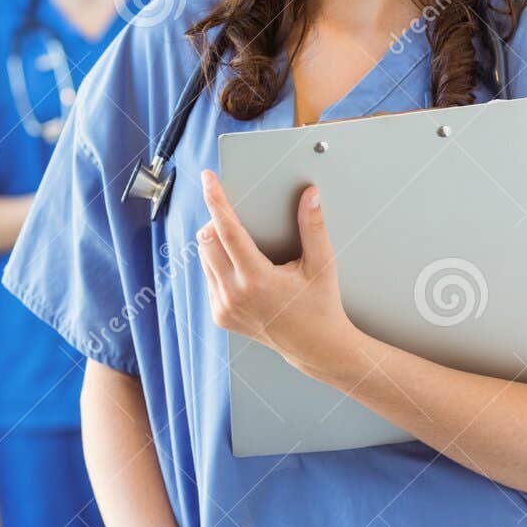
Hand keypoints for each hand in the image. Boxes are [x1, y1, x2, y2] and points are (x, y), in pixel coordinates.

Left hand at [195, 170, 354, 376]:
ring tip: (241, 243)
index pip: (227, 231)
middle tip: (235, 215)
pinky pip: (208, 278)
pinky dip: (218, 264)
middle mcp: (234, 294)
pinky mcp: (219, 316)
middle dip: (216, 221)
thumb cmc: (320, 305)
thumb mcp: (322, 265)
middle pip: (207, 241)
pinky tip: (240, 267)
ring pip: (204, 259)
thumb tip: (310, 194)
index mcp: (257, 280)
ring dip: (215, 243)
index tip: (208, 179)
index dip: (217, 201)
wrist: (314, 347)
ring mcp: (223, 307)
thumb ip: (314, 227)